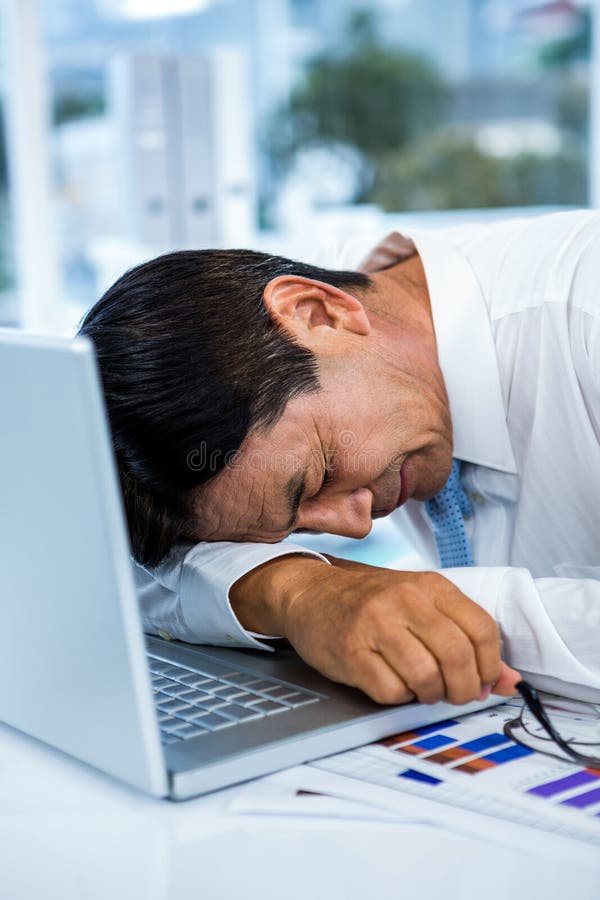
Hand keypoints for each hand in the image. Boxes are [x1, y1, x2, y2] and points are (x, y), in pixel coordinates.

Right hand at [230, 555, 520, 705]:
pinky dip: (398, 697)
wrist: (311, 592)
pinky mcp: (351, 651)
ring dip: (431, 696)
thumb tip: (513, 681)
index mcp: (430, 586)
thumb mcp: (422, 606)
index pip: (482, 629)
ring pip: (427, 678)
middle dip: (464, 689)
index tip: (485, 681)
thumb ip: (466, 637)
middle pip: (458, 657)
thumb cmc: (371, 602)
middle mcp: (405, 600)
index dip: (491, 665)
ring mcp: (376, 624)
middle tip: (455, 695)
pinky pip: (391, 691)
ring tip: (423, 689)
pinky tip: (392, 682)